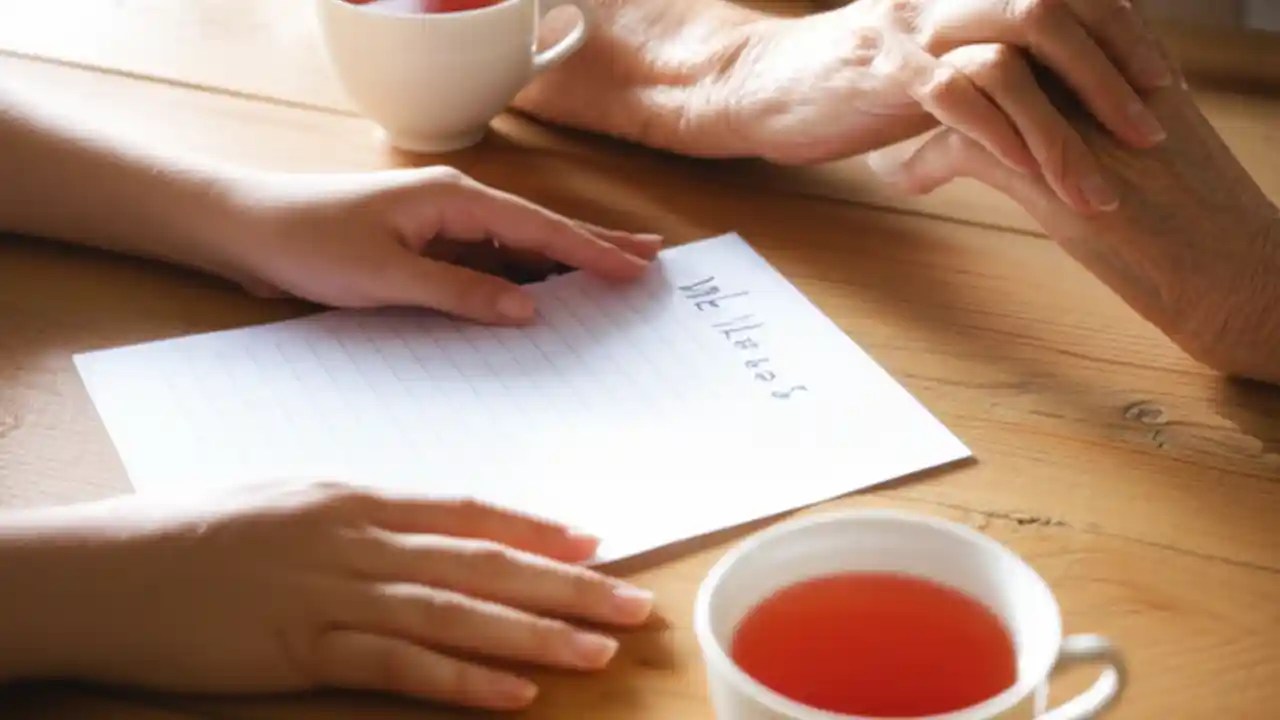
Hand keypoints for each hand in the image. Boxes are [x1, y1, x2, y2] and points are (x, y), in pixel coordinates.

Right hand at [0, 482, 653, 710]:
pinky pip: (398, 665)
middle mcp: (359, 540)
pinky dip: (461, 680)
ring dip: (533, 634)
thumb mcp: (289, 499)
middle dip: (564, 585)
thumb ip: (360, 514)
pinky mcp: (303, 650)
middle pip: (482, 563)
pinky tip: (513, 692)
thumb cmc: (195, 529)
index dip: (536, 528)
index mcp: (357, 497)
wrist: (109, 568)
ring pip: (456, 613)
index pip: (467, 511)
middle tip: (630, 601)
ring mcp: (334, 595)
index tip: (595, 542)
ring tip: (596, 649)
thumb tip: (421, 530)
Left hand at [221, 167, 661, 324]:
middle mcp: (454, 204)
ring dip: (561, 263)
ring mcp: (440, 224)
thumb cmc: (308, 243)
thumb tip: (528, 309)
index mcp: (454, 199)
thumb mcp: (388, 276)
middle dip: (594, 244)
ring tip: (613, 271)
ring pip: (516, 247)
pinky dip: (519, 278)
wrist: (245, 230)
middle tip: (650, 257)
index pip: (539, 229)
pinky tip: (543, 293)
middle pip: (540, 229)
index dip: (592, 252)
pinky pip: (485, 263)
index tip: (637, 269)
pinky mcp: (422, 245)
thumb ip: (462, 292)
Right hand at [724, 0, 1170, 212]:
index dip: (1122, 32)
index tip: (1157, 85)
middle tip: (1148, 132)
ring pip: (1012, 57)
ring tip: (1095, 185)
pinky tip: (1025, 174)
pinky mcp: (881, 71)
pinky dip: (1000, 136)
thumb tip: (1057, 94)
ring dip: (1065, 126)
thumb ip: (988, 63)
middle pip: (1054, 12)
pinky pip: (956, 95)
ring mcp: (914, 30)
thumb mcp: (931, 61)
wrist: (760, 85)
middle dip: (1112, 72)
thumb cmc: (851, 84)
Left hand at [866, 74, 1279, 381]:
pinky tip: (899, 181)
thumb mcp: (1143, 144)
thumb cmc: (1196, 217)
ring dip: (907, 117)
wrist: (1230, 270)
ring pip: (961, 85)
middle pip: (984, 43)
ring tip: (878, 143)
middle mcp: (1087, 76)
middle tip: (883, 97)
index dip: (971, 48)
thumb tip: (1049, 118)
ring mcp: (1065, 116)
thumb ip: (1098, 114)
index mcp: (1114, 62)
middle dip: (927, 71)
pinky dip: (917, 164)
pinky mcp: (1046, 168)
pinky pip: (956, 145)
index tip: (931, 70)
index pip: (1024, 30)